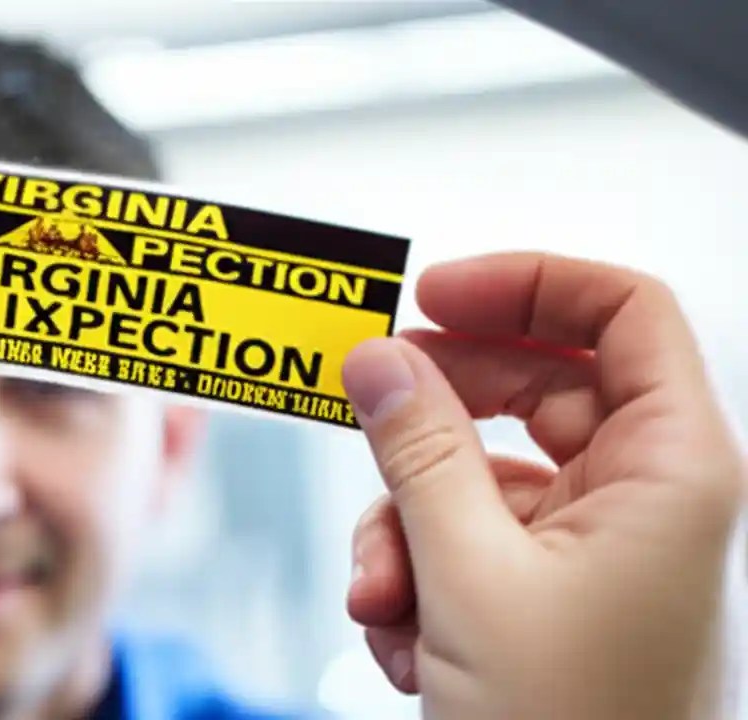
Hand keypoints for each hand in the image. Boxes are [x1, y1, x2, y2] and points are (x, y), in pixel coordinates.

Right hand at [342, 253, 744, 719]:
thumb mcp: (469, 573)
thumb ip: (417, 449)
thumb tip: (379, 358)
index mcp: (671, 469)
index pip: (621, 312)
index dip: (526, 282)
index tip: (433, 293)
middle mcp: (643, 494)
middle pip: (533, 387)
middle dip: (436, 417)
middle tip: (367, 412)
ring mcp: (593, 543)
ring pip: (483, 470)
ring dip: (409, 520)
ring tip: (381, 590)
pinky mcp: (546, 588)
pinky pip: (468, 533)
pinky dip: (419, 568)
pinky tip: (400, 631)